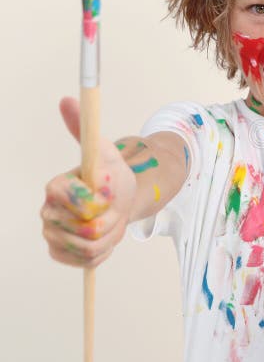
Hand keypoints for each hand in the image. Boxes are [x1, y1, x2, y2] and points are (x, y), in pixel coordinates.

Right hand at [40, 97, 136, 267]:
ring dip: (110, 237)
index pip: (82, 205)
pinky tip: (104, 237)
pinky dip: (104, 252)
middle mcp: (47, 213)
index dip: (102, 202)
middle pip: (89, 230)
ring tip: (111, 222)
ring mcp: (52, 235)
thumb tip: (68, 99)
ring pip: (90, 249)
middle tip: (113, 209)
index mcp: (55, 188)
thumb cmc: (111, 176)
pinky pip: (87, 262)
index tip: (110, 193)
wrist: (118, 200)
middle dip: (111, 221)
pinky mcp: (59, 253)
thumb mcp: (105, 152)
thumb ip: (86, 129)